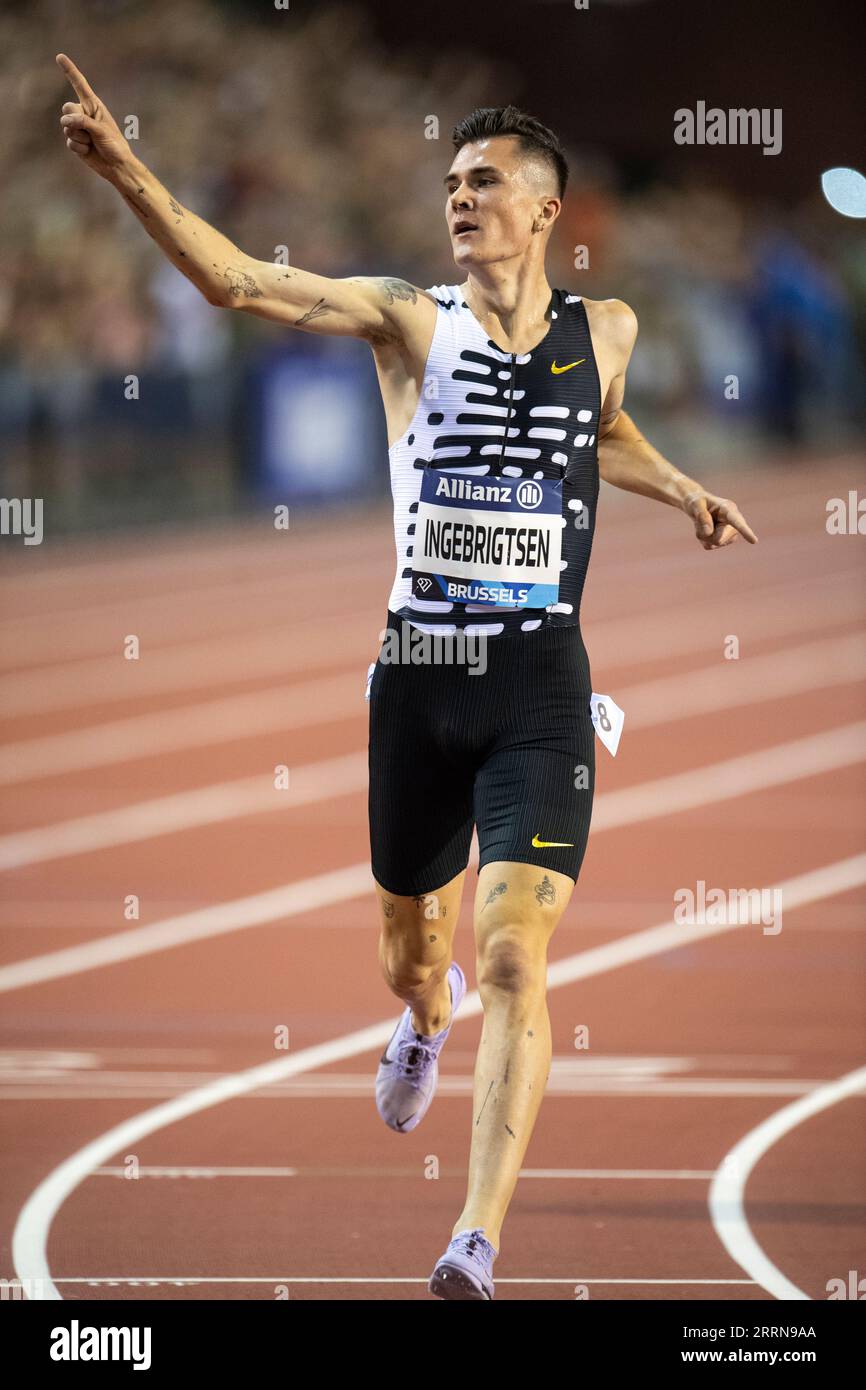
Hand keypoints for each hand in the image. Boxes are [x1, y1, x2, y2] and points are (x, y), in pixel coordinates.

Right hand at [56, 53, 130, 180]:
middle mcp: (84, 114)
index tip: (60, 57)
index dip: (70, 71)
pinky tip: (89, 151)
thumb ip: (83, 122)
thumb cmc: (114, 145)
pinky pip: (69, 141)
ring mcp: (78, 128)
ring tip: (92, 142)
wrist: (116, 166)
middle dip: (75, 119)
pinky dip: (79, 148)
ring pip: (66, 126)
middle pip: (67, 108)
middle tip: (89, 130)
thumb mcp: (101, 130)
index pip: (80, 85)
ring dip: (80, 137)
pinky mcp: (75, 141)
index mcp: (94, 106)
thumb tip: (65, 121)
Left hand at [682, 489, 757, 549]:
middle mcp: (734, 522)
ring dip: (703, 535)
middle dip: (706, 534)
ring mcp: (730, 533)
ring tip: (704, 523)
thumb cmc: (697, 502)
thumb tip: (709, 532)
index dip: (745, 531)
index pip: (737, 521)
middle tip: (701, 520)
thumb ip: (701, 516)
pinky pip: (709, 546)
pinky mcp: (724, 541)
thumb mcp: (695, 504)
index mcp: (728, 509)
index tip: (754, 541)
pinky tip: (705, 529)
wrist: (698, 507)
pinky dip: (702, 539)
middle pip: (718, 539)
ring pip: (714, 543)